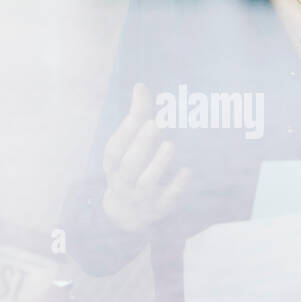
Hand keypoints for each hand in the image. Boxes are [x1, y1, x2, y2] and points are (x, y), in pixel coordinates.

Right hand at [101, 82, 191, 232]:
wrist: (125, 215)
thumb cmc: (129, 168)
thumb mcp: (127, 146)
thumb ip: (136, 116)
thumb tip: (140, 86)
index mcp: (113, 165)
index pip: (116, 148)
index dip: (127, 130)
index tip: (143, 113)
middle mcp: (124, 182)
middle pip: (130, 164)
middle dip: (143, 143)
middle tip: (158, 123)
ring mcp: (141, 197)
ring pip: (147, 182)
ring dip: (158, 164)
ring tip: (170, 145)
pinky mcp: (159, 208)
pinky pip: (167, 199)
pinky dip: (177, 186)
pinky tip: (187, 171)